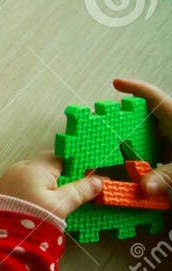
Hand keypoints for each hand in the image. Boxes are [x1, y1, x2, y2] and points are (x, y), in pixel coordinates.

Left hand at [0, 157, 101, 217]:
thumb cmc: (31, 217)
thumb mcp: (60, 205)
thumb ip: (80, 191)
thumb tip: (99, 181)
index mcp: (35, 167)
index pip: (62, 156)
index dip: (78, 164)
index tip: (92, 174)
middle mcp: (21, 168)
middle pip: (50, 166)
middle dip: (67, 176)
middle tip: (84, 189)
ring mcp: (10, 179)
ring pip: (38, 176)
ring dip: (53, 184)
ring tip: (68, 199)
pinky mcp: (5, 191)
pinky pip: (27, 185)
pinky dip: (40, 191)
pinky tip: (47, 203)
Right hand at [114, 78, 171, 195]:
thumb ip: (167, 176)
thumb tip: (144, 187)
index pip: (153, 97)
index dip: (134, 88)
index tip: (116, 83)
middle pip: (146, 118)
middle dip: (126, 122)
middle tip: (104, 127)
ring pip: (150, 139)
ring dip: (134, 146)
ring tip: (112, 152)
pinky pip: (156, 155)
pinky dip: (144, 161)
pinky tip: (132, 172)